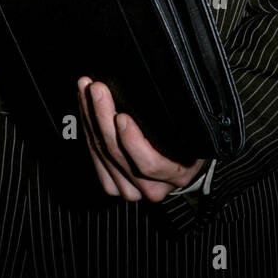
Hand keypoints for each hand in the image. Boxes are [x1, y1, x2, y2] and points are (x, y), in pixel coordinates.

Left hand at [77, 77, 206, 201]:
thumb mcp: (193, 130)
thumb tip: (161, 88)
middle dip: (104, 116)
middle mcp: (151, 188)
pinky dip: (87, 129)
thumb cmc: (190, 141)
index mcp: (176, 174)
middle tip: (97, 89)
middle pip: (119, 154)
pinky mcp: (113, 185)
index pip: (150, 163)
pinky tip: (84, 108)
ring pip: (102, 154)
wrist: (183, 164)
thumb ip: (177, 118)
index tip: (122, 116)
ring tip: (85, 90)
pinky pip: (94, 158)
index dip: (133, 141)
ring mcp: (130, 189)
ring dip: (90, 118)